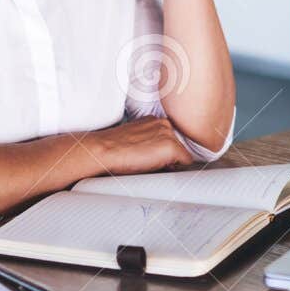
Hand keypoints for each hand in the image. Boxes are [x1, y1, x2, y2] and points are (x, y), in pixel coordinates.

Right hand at [79, 116, 193, 176]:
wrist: (104, 150)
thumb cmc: (114, 149)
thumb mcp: (135, 139)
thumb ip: (150, 141)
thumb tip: (160, 156)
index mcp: (154, 120)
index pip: (170, 139)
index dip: (163, 153)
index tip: (151, 158)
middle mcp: (164, 124)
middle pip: (178, 146)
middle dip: (169, 157)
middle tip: (147, 162)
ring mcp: (169, 134)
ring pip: (181, 155)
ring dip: (171, 162)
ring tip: (148, 164)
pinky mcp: (171, 147)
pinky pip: (185, 162)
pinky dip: (175, 169)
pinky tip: (156, 168)